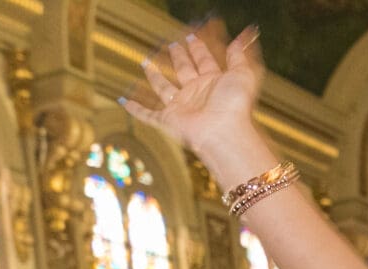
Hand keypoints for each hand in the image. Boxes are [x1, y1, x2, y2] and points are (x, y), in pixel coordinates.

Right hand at [120, 27, 264, 168]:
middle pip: (184, 71)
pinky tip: (126, 102)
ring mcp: (182, 107)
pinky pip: (148, 115)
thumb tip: (239, 41)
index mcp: (214, 82)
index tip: (191, 37)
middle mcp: (197, 94)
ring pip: (164, 88)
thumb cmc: (235, 105)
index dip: (198, 48)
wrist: (224, 132)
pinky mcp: (168, 121)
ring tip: (145, 63)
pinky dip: (136, 110)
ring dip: (154, 76)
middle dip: (178, 57)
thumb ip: (239, 57)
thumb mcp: (242, 74)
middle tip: (172, 45)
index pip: (204, 61)